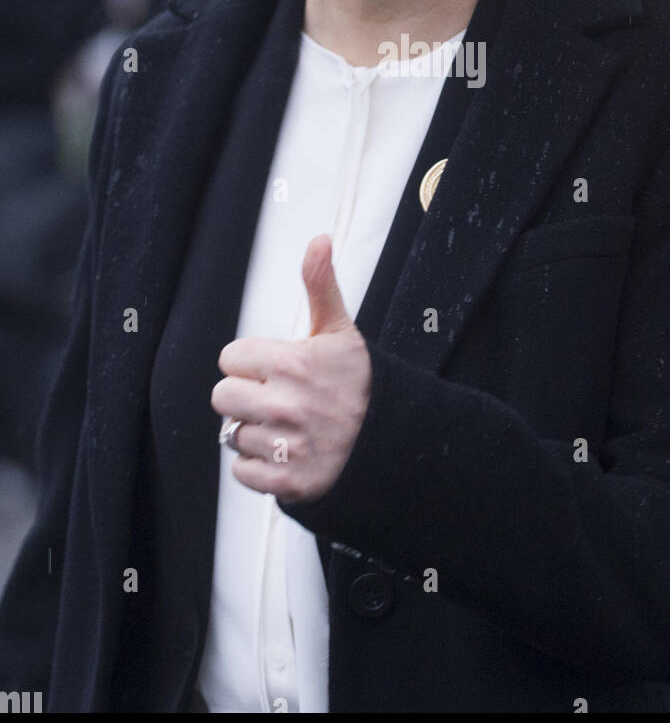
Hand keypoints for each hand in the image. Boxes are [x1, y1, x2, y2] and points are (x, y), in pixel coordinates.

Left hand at [211, 234, 371, 501]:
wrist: (393, 440)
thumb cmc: (362, 384)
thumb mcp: (341, 330)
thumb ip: (321, 284)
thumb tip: (318, 240)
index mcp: (293, 363)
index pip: (230, 358)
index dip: (251, 363)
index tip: (276, 368)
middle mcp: (286, 404)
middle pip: (222, 397)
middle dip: (244, 396)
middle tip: (276, 397)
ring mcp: (286, 445)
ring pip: (233, 435)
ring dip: (255, 432)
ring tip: (287, 426)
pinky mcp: (288, 482)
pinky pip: (242, 472)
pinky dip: (260, 467)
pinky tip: (286, 452)